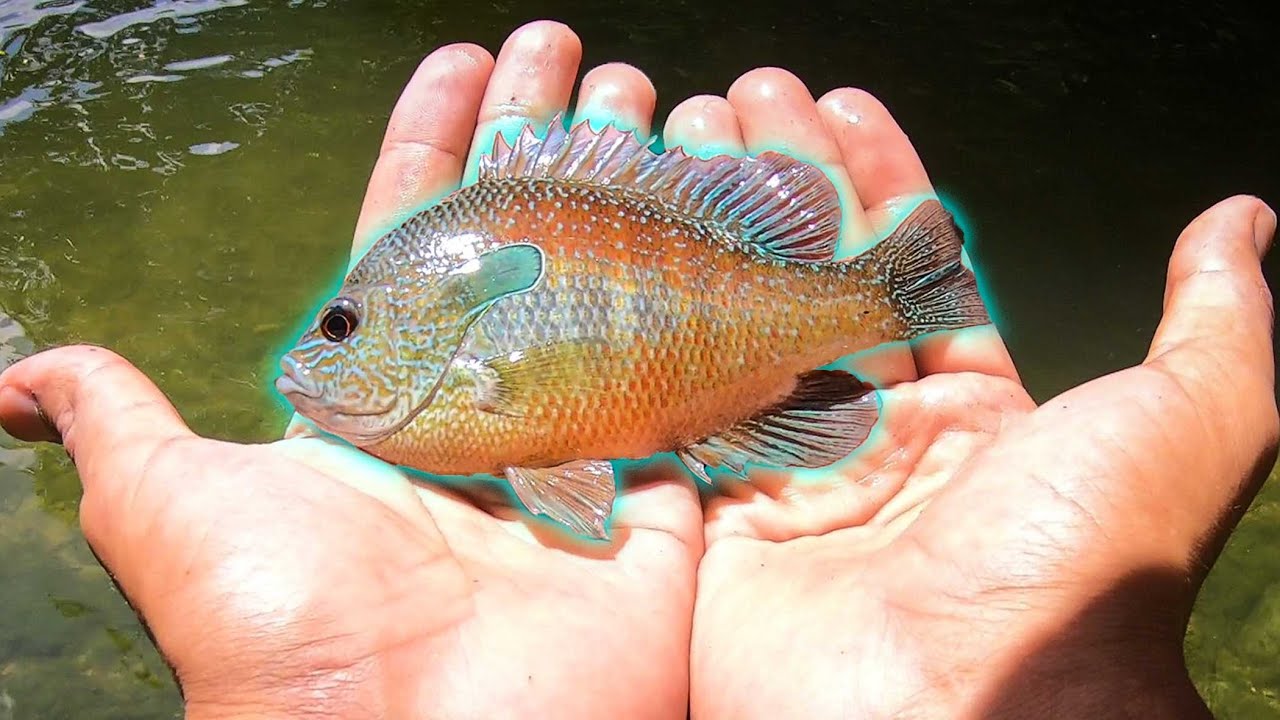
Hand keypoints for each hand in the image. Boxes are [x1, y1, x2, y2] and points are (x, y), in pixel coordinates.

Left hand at [0, 22, 702, 719]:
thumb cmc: (281, 624)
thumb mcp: (171, 503)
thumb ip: (118, 419)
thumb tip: (17, 375)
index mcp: (391, 383)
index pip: (419, 225)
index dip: (443, 136)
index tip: (470, 57)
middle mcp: (489, 400)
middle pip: (535, 238)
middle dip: (559, 139)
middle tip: (590, 61)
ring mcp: (578, 443)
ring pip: (623, 288)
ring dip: (647, 193)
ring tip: (671, 104)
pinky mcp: (657, 496)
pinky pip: (702, 387)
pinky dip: (726, 308)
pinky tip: (739, 222)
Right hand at [668, 73, 1277, 717]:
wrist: (969, 712)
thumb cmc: (1083, 565)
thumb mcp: (1187, 419)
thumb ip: (1215, 319)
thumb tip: (1243, 219)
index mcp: (981, 422)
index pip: (917, 272)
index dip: (880, 183)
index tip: (841, 106)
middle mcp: (883, 450)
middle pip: (818, 292)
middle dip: (781, 190)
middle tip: (740, 102)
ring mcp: (797, 489)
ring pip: (745, 342)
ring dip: (714, 244)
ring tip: (681, 147)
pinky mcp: (725, 529)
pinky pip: (688, 420)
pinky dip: (662, 342)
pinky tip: (639, 259)